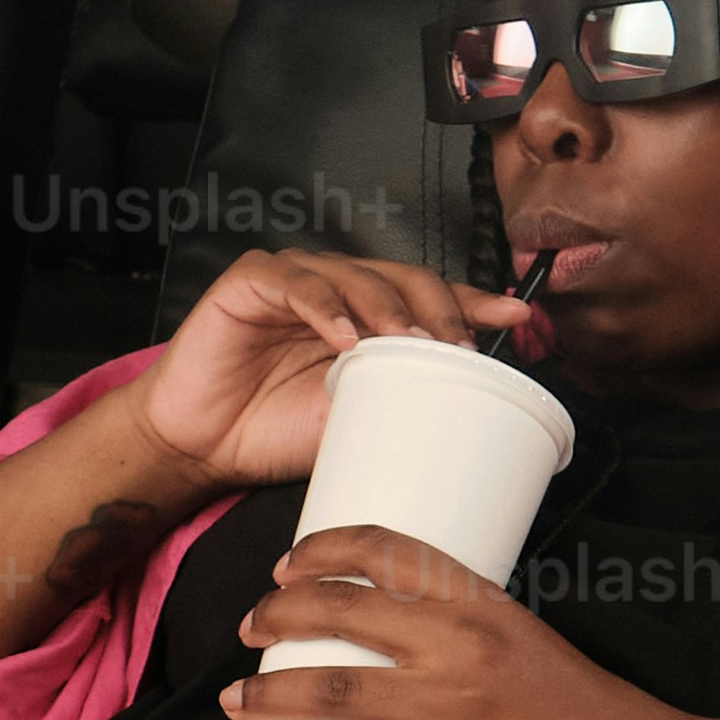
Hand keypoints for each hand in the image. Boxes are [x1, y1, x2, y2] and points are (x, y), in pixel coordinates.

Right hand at [130, 246, 541, 487]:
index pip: (431, 298)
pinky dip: (322, 305)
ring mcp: (295, 281)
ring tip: (407, 341)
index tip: (517, 317)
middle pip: (403, 277)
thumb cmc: (274, 432)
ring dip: (386, 306)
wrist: (201, 446)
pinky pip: (294, 282)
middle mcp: (338, 291)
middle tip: (457, 344)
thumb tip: (471, 411)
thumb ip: (402, 401)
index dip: (473, 302)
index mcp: (368, 319)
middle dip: (437, 307)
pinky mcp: (249, 282)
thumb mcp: (358, 422)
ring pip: (355, 273)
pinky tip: (341, 336)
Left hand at [218, 524, 674, 719]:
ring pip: (332, 689)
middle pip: (341, 610)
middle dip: (278, 615)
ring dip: (269, 693)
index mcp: (480, 602)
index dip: (324, 549)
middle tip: (249, 628)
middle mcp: (459, 644)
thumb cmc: (584, 709)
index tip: (289, 564)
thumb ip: (463, 632)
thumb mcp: (525, 638)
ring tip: (233, 699)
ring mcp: (450, 708)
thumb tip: (398, 635)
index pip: (387, 549)